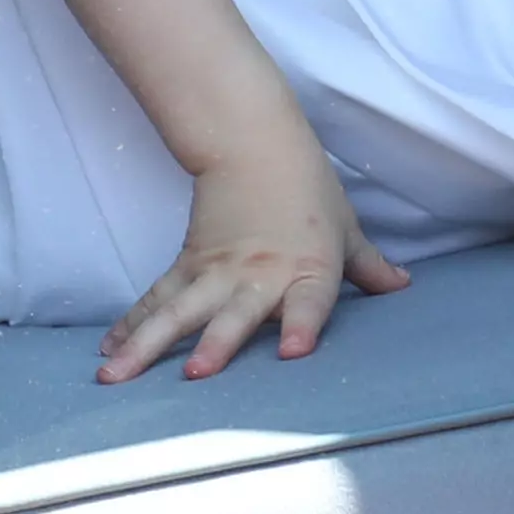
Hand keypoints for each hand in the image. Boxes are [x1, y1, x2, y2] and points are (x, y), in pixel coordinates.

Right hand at [97, 113, 405, 383]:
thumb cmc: (306, 186)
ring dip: (149, 343)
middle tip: (196, 375)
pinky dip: (134, 323)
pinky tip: (111, 350)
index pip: (311, 302)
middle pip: (236, 313)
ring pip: (180, 311)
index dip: (303, 326)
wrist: (252, 138)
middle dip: (216, 343)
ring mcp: (218, 271)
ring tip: (118, 374)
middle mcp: (261, 275)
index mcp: (308, 269)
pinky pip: (159, 298)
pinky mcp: (189, 263)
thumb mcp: (344, 225)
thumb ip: (369, 266)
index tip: (295, 352)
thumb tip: (401, 286)